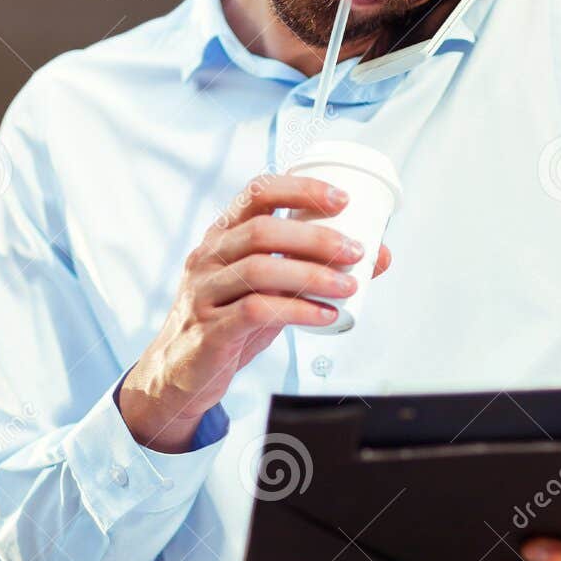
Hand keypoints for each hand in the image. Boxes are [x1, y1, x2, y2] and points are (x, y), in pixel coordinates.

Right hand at [117, 173, 391, 452]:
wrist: (181, 371)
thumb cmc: (231, 320)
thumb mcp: (268, 287)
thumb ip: (313, 269)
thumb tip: (379, 255)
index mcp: (222, 235)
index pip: (256, 193)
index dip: (300, 189)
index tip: (341, 200)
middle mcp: (209, 257)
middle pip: (262, 231)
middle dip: (316, 238)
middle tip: (355, 252)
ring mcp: (205, 293)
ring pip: (259, 270)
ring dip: (312, 275)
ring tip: (349, 287)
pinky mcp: (210, 330)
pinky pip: (256, 311)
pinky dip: (297, 310)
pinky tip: (325, 316)